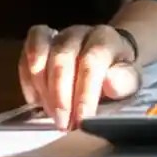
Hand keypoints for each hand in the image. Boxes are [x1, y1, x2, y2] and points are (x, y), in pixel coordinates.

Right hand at [18, 24, 141, 130]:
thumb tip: (111, 82)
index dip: (84, 93)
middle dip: (61, 97)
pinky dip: (27, 79)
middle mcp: (79, 33)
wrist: (108, 56)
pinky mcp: (40, 40)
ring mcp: (57, 35)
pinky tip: (35, 99)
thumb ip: (124, 81)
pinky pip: (26, 54)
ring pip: (40, 56)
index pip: (92, 61)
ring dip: (43, 91)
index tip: (81, 120)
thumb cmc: (117, 73)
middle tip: (64, 123)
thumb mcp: (130, 81)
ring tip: (53, 115)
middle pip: (62, 58)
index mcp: (105, 39)